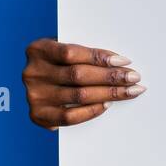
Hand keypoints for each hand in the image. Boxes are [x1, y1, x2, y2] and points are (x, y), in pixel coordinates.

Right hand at [22, 37, 145, 130]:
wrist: (36, 84)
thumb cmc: (57, 62)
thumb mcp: (62, 49)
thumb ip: (82, 54)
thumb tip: (118, 62)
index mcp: (38, 49)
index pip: (72, 53)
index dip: (99, 57)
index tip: (124, 61)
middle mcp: (33, 73)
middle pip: (78, 75)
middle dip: (110, 76)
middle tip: (133, 78)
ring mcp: (34, 96)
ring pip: (78, 96)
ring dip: (108, 94)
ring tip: (128, 91)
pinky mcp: (38, 115)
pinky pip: (70, 116)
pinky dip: (91, 111)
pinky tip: (107, 104)